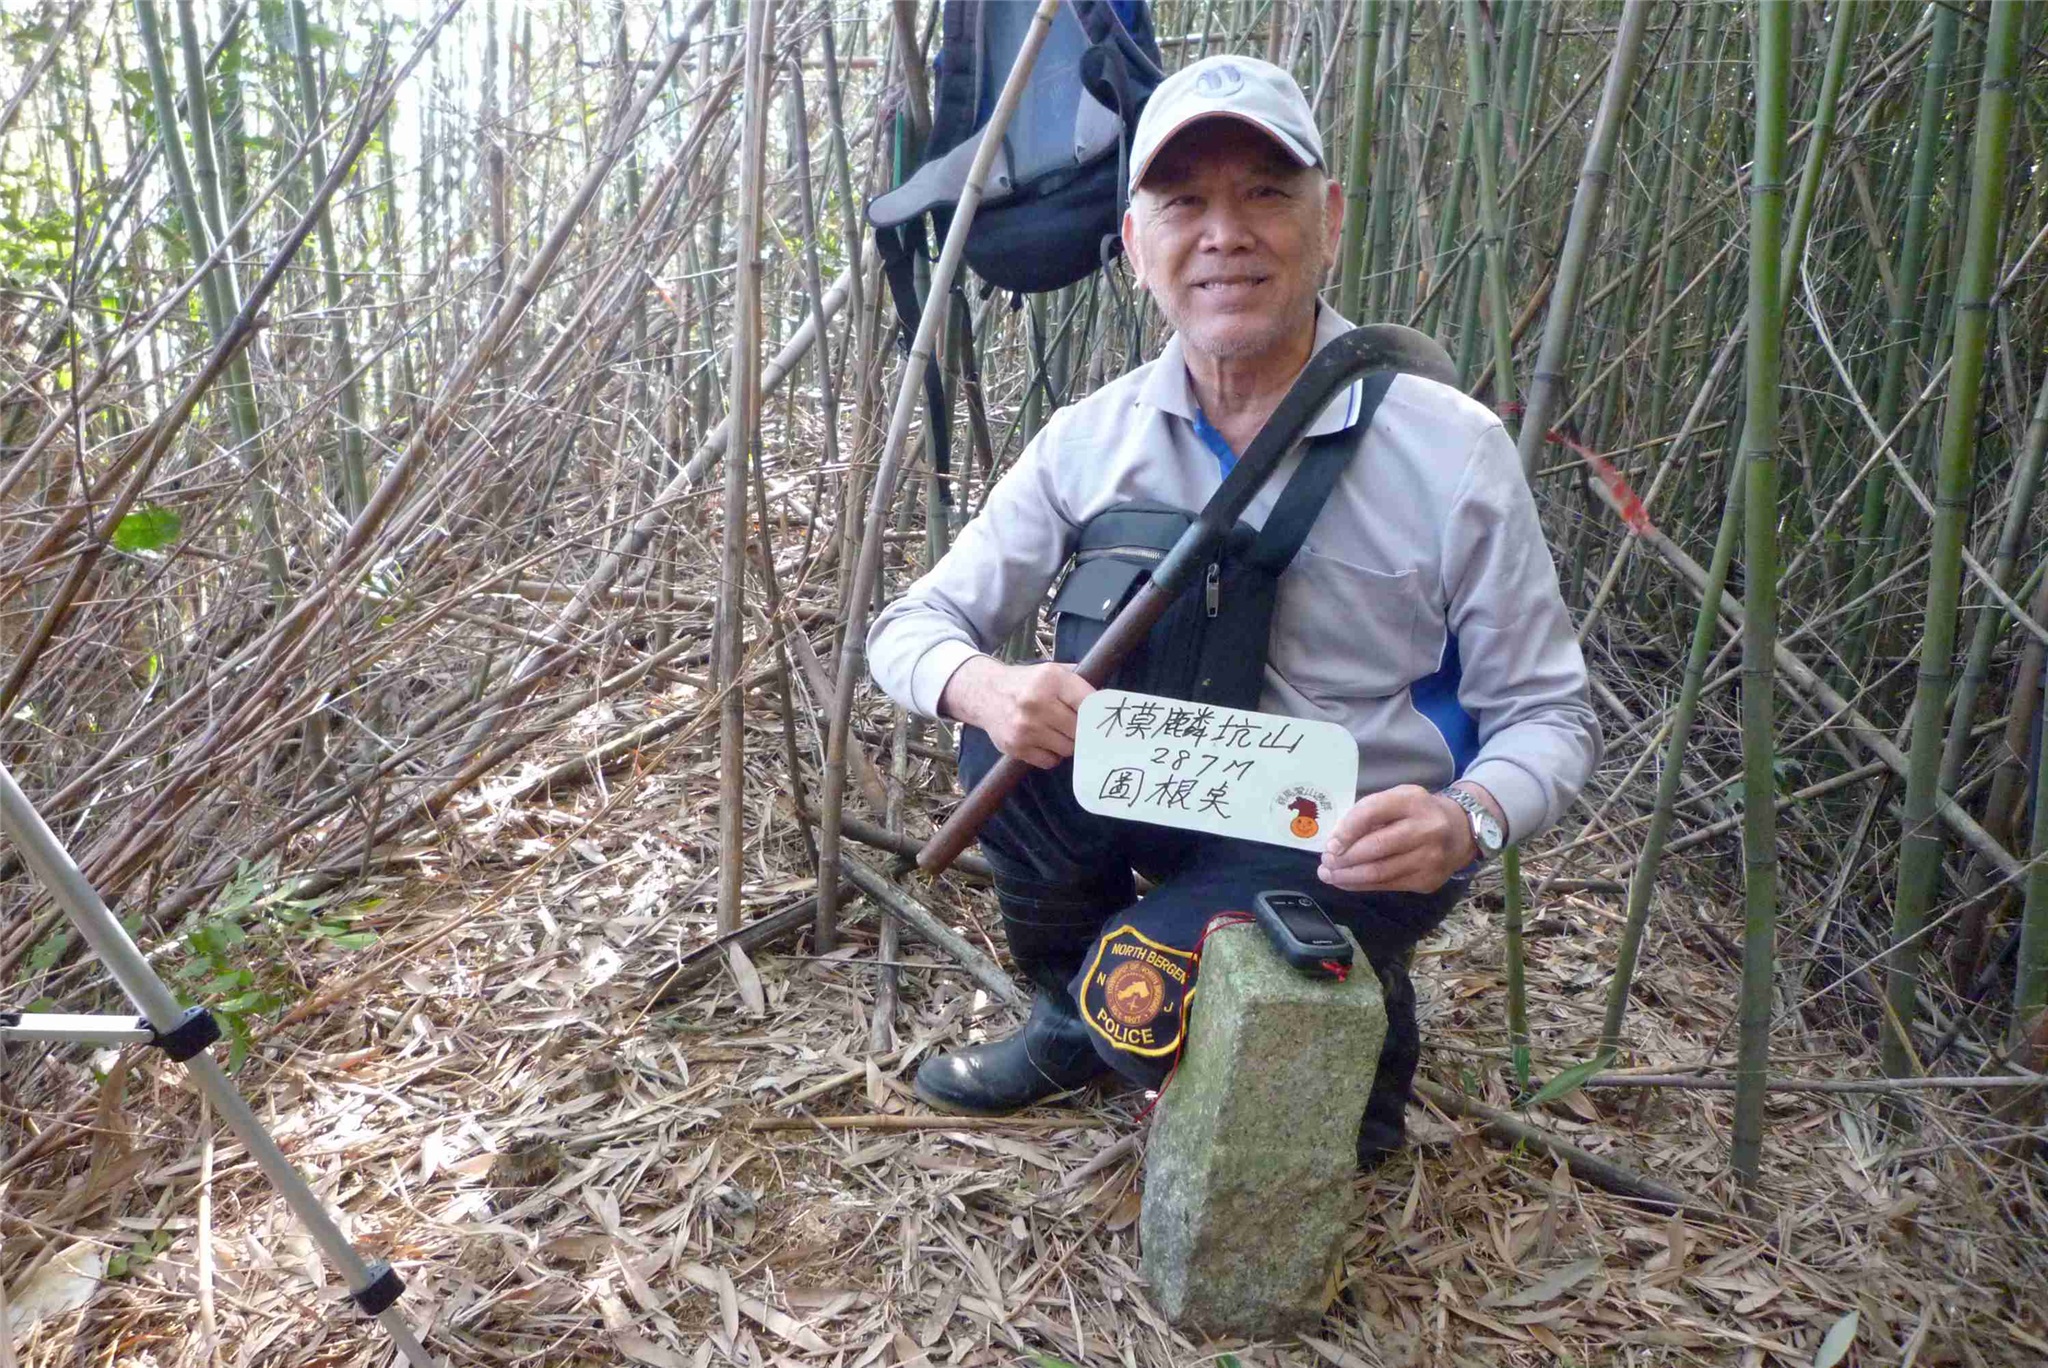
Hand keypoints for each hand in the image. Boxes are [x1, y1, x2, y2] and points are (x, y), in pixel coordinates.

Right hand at [939, 656, 1094, 768]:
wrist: (985, 693)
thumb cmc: (1027, 684)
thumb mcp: (1051, 671)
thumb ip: (1079, 682)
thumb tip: (1108, 702)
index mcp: (1050, 679)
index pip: (1088, 703)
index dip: (1098, 714)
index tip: (1104, 721)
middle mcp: (1037, 702)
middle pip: (1080, 730)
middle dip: (1083, 731)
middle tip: (1080, 728)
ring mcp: (1025, 727)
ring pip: (1067, 749)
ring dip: (1068, 743)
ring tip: (1059, 732)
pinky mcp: (1016, 746)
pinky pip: (1050, 761)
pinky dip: (1052, 755)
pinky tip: (1045, 741)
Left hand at [1318, 784, 1477, 893]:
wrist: (1460, 832)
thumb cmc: (1417, 813)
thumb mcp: (1397, 799)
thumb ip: (1368, 812)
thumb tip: (1336, 842)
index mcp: (1412, 801)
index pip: (1372, 813)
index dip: (1346, 830)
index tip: (1330, 844)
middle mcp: (1426, 829)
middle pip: (1375, 847)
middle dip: (1344, 858)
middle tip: (1325, 863)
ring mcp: (1430, 857)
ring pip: (1379, 872)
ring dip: (1348, 876)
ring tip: (1329, 875)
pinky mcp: (1429, 880)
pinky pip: (1388, 885)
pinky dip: (1362, 885)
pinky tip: (1347, 882)